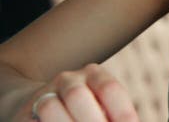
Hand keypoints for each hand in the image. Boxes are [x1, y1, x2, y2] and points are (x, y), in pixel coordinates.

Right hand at [17, 64, 138, 121]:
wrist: (35, 107)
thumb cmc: (84, 113)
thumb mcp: (101, 108)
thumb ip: (113, 115)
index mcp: (94, 74)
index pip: (109, 89)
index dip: (122, 112)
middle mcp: (68, 79)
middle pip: (77, 96)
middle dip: (92, 121)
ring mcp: (42, 94)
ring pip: (49, 106)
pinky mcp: (23, 113)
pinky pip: (34, 121)